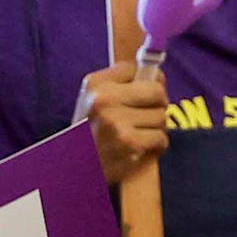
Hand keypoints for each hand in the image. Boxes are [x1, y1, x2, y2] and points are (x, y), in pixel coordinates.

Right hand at [81, 64, 169, 187]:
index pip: (136, 68)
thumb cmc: (90, 133)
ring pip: (161, 116)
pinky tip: (139, 148)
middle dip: (158, 105)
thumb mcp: (94, 101)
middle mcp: (104, 100)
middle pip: (157, 91)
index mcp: (96, 84)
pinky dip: (155, 145)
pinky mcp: (130, 143)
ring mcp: (117, 122)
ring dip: (155, 128)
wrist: (74, 168)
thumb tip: (159, 76)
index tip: (145, 91)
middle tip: (146, 115)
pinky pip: (161, 138)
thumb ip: (122, 85)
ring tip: (137, 134)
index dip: (147, 80)